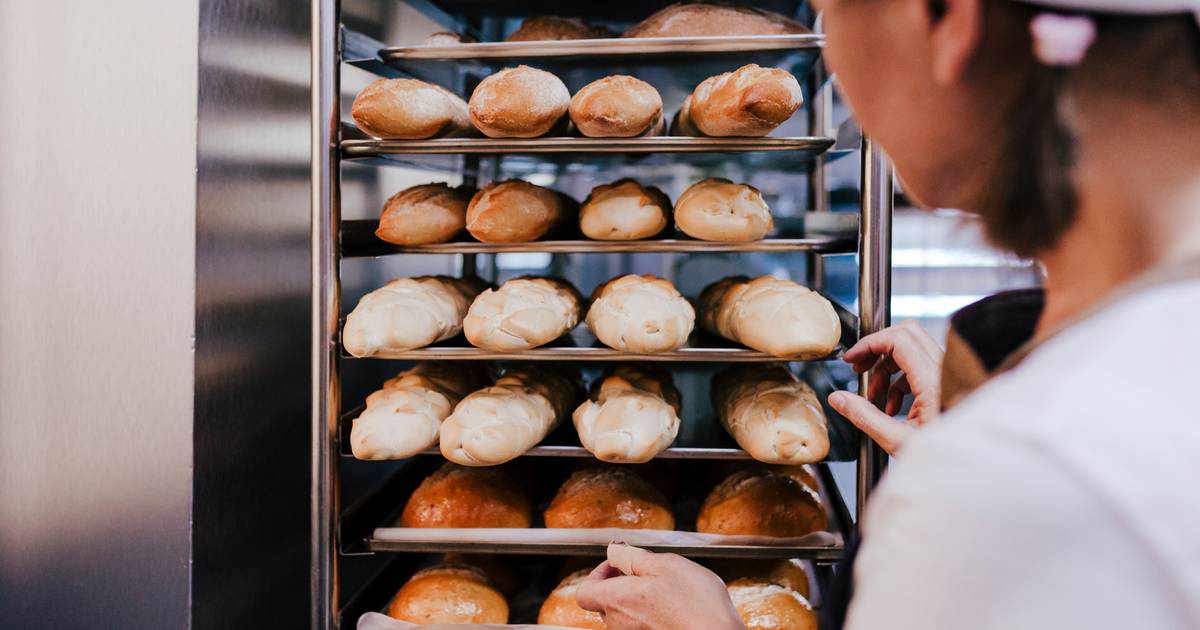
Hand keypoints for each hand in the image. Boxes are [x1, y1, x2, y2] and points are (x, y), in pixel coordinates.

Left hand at [575, 543, 743, 629]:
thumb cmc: (695, 603)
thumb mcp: (665, 564)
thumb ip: (634, 557)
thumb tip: (616, 553)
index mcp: (616, 600)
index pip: (585, 592)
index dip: (597, 573)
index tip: (616, 563)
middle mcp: (620, 623)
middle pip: (605, 602)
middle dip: (620, 582)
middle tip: (644, 570)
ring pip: (625, 613)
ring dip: (638, 597)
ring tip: (665, 586)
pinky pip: (641, 623)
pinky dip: (651, 611)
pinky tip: (675, 603)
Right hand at [828, 320, 942, 454]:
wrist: (969, 469)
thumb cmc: (944, 459)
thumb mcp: (897, 441)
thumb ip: (864, 417)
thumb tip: (839, 399)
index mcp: (933, 382)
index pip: (899, 340)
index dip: (869, 344)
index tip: (852, 358)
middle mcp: (944, 372)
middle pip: (907, 335)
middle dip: (877, 348)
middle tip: (859, 367)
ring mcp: (948, 377)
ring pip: (913, 350)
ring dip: (887, 368)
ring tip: (873, 395)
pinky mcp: (947, 385)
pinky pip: (920, 367)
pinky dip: (900, 380)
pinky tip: (891, 406)